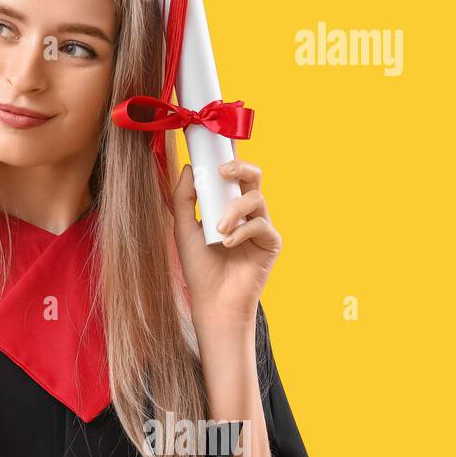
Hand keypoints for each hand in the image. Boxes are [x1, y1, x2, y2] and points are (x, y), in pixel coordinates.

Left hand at [171, 159, 281, 329]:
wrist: (212, 300)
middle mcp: (246, 213)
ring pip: (256, 198)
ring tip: (219, 228)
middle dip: (241, 168)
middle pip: (253, 177)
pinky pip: (261, 224)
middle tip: (223, 171)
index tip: (212, 156)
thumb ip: (185, 198)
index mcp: (227, 206)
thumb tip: (189, 168)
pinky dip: (243, 231)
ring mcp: (260, 226)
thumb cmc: (199, 266)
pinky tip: (228, 244)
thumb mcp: (184, 228)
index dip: (227, 162)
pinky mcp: (271, 242)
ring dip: (234, 209)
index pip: (232, 176)